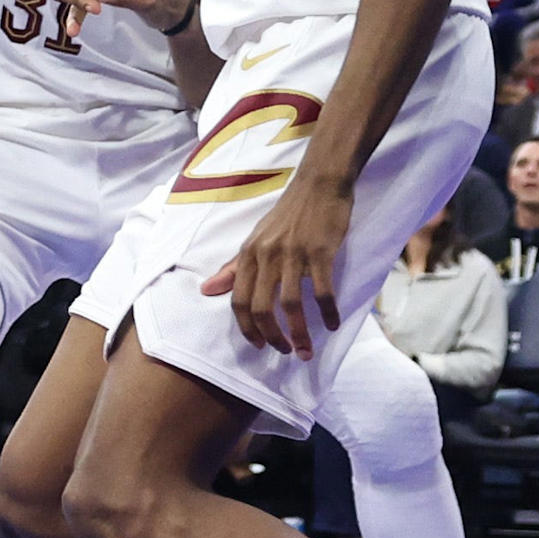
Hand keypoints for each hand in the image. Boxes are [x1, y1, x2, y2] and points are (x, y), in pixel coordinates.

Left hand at [209, 170, 354, 357]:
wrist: (318, 185)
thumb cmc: (287, 215)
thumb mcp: (254, 239)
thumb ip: (233, 268)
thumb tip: (206, 290)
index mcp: (248, 254)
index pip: (239, 299)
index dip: (246, 327)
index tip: (258, 345)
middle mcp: (266, 256)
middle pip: (262, 307)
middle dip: (272, 337)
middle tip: (286, 352)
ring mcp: (293, 254)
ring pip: (291, 304)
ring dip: (300, 333)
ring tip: (307, 350)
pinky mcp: (320, 252)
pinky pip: (323, 291)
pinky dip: (327, 313)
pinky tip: (332, 325)